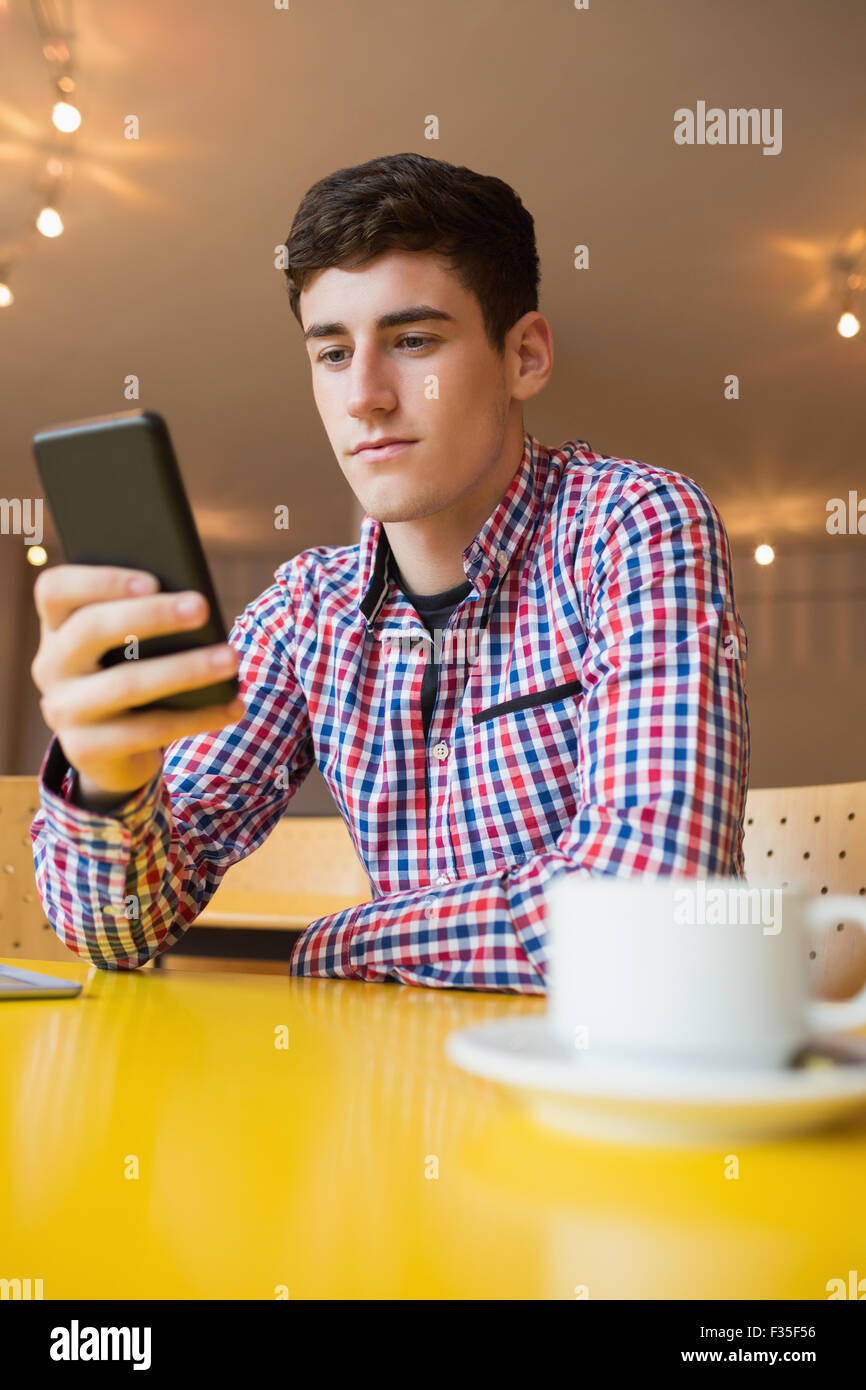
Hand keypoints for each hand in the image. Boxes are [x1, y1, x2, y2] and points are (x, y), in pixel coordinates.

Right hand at [31, 564, 244, 804]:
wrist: (113, 751)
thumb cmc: (131, 674)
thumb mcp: (128, 646)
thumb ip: (145, 620)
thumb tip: (194, 602)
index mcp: (57, 627)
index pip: (55, 590)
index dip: (100, 581)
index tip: (153, 580)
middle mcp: (51, 665)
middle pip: (90, 628)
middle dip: (151, 615)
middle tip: (202, 607)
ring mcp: (64, 710)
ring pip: (124, 684)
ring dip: (185, 669)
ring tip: (231, 658)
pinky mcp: (86, 748)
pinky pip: (148, 730)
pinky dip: (197, 717)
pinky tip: (233, 705)